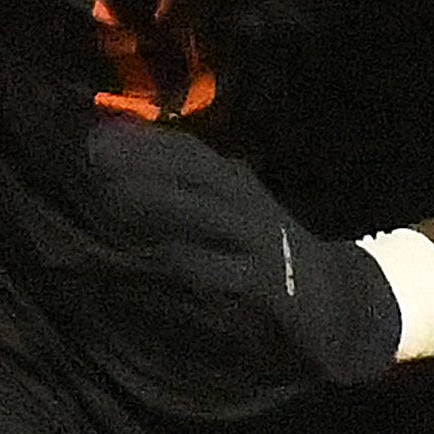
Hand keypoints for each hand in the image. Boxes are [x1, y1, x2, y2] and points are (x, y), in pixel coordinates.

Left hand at [78, 119, 407, 385]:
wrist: (341, 299)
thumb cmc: (271, 256)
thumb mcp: (233, 216)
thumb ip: (192, 198)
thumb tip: (129, 182)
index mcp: (237, 184)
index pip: (186, 151)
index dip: (142, 141)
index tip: (96, 134)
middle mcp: (247, 202)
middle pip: (192, 171)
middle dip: (143, 161)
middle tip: (93, 157)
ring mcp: (259, 239)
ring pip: (205, 211)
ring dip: (160, 201)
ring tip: (113, 197)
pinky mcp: (266, 280)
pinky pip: (222, 268)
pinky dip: (191, 261)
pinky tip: (159, 259)